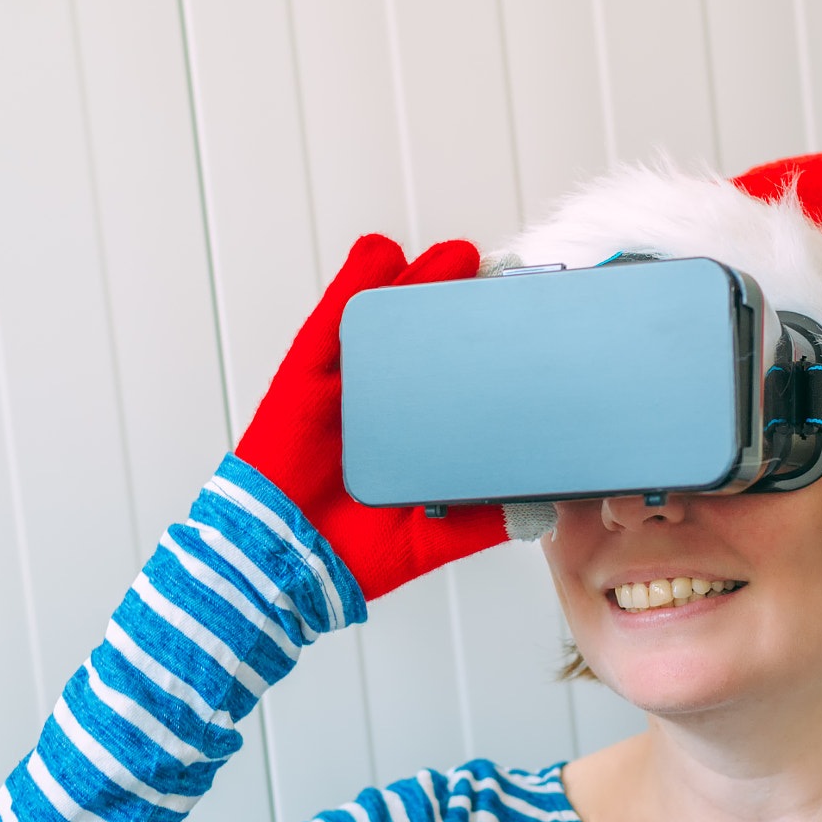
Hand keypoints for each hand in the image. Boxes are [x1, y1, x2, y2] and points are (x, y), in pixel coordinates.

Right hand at [236, 235, 511, 600]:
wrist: (284, 569)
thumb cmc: (348, 556)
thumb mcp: (430, 539)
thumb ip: (478, 522)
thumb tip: (536, 506)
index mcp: (408, 435)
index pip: (449, 381)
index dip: (479, 351)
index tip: (520, 323)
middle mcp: (378, 404)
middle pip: (420, 339)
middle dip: (455, 304)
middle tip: (495, 275)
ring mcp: (341, 388)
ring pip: (382, 320)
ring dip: (416, 282)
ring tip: (457, 255)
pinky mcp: (304, 381)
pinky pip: (330, 324)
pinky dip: (354, 285)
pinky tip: (379, 253)